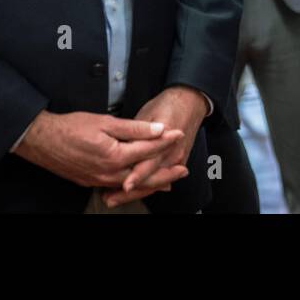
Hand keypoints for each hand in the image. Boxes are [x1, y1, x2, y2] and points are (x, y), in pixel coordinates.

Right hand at [13, 110, 182, 188]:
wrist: (42, 141)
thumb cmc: (71, 128)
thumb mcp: (105, 122)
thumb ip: (134, 128)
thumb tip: (157, 129)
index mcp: (115, 156)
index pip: (148, 149)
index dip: (165, 140)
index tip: (178, 133)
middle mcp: (109, 173)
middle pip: (145, 176)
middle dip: (166, 173)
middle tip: (183, 169)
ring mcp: (100, 180)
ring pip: (133, 186)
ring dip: (152, 182)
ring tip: (168, 180)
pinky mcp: (92, 182)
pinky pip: (118, 187)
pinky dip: (133, 186)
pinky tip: (139, 182)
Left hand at [102, 85, 208, 208]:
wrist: (189, 102)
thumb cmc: (168, 106)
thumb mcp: (147, 114)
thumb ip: (137, 133)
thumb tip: (122, 145)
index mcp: (166, 138)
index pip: (150, 162)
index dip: (137, 175)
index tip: (125, 185)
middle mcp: (173, 152)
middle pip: (151, 178)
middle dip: (132, 190)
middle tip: (110, 197)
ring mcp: (177, 160)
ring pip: (155, 182)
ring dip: (137, 191)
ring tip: (116, 197)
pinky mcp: (178, 163)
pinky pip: (162, 179)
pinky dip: (148, 187)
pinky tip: (135, 193)